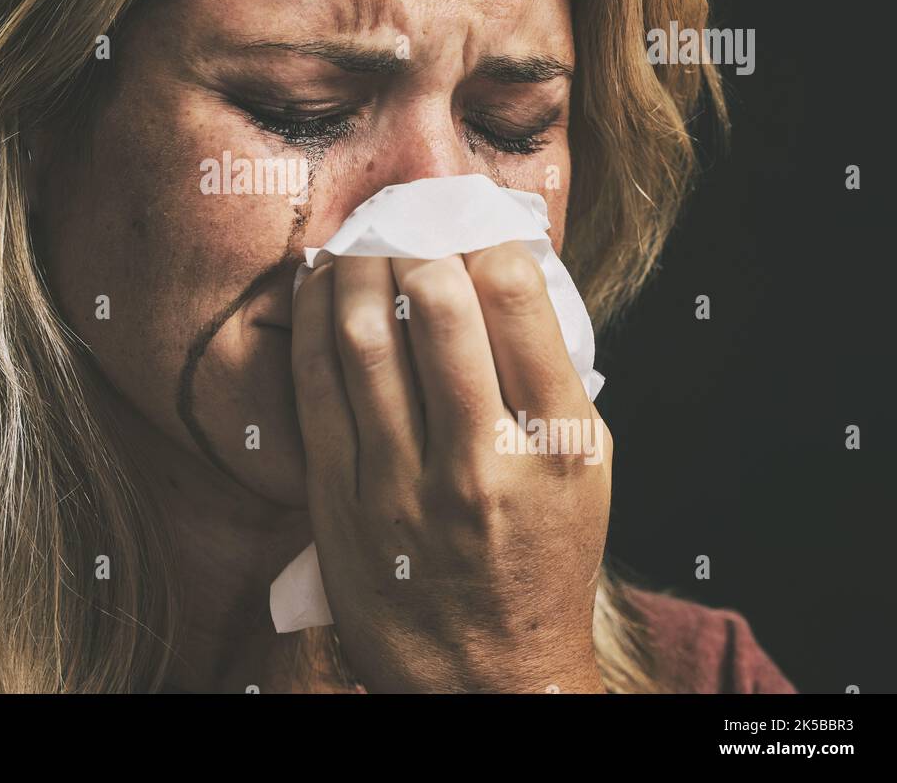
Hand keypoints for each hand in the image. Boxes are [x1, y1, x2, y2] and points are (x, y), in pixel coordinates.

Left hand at [290, 243, 611, 692]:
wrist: (487, 676)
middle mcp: (484, 459)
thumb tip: (493, 267)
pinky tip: (320, 289)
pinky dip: (313, 318)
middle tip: (403, 221)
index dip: (482, 238)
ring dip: (356, 266)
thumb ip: (548, 374)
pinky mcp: (341, 500)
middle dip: (411, 238)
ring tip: (360, 245)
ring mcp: (405, 483)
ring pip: (364, 333)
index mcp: (561, 441)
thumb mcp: (583, 469)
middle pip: (434, 300)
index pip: (516, 295)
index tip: (466, 226)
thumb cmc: (539, 556)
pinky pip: (314, 382)